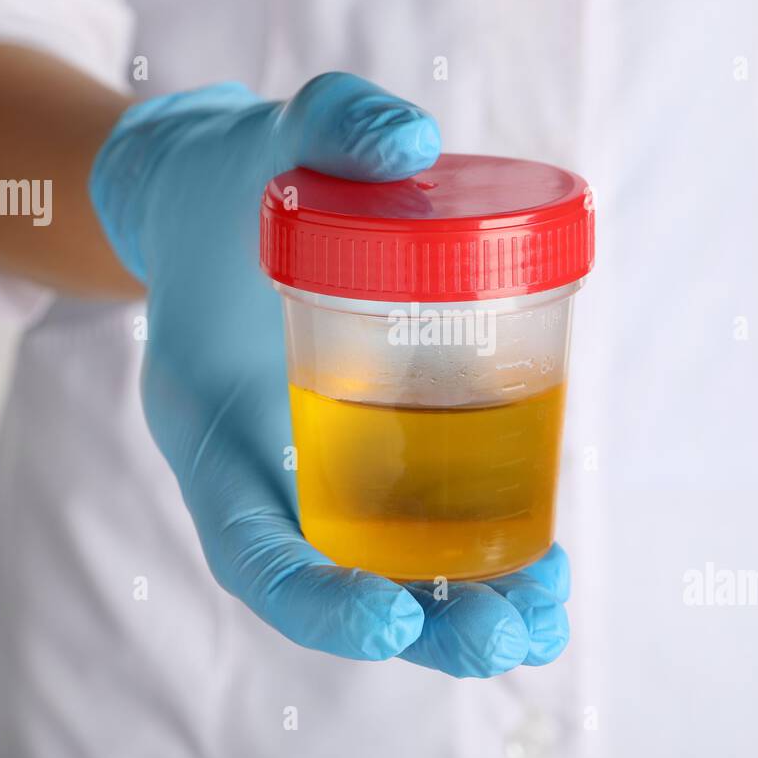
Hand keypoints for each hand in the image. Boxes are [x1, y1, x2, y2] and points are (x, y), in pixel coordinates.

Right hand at [89, 72, 569, 677]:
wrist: (215, 201)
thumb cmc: (233, 182)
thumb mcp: (269, 142)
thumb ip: (331, 128)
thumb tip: (415, 139)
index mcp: (210, 421)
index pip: (247, 544)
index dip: (313, 598)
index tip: (395, 618)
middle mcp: (259, 468)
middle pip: (331, 582)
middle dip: (424, 625)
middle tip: (514, 630)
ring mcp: (308, 468)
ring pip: (380, 572)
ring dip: (464, 612)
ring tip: (547, 614)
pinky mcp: (356, 452)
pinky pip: (410, 528)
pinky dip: (476, 560)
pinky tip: (544, 567)